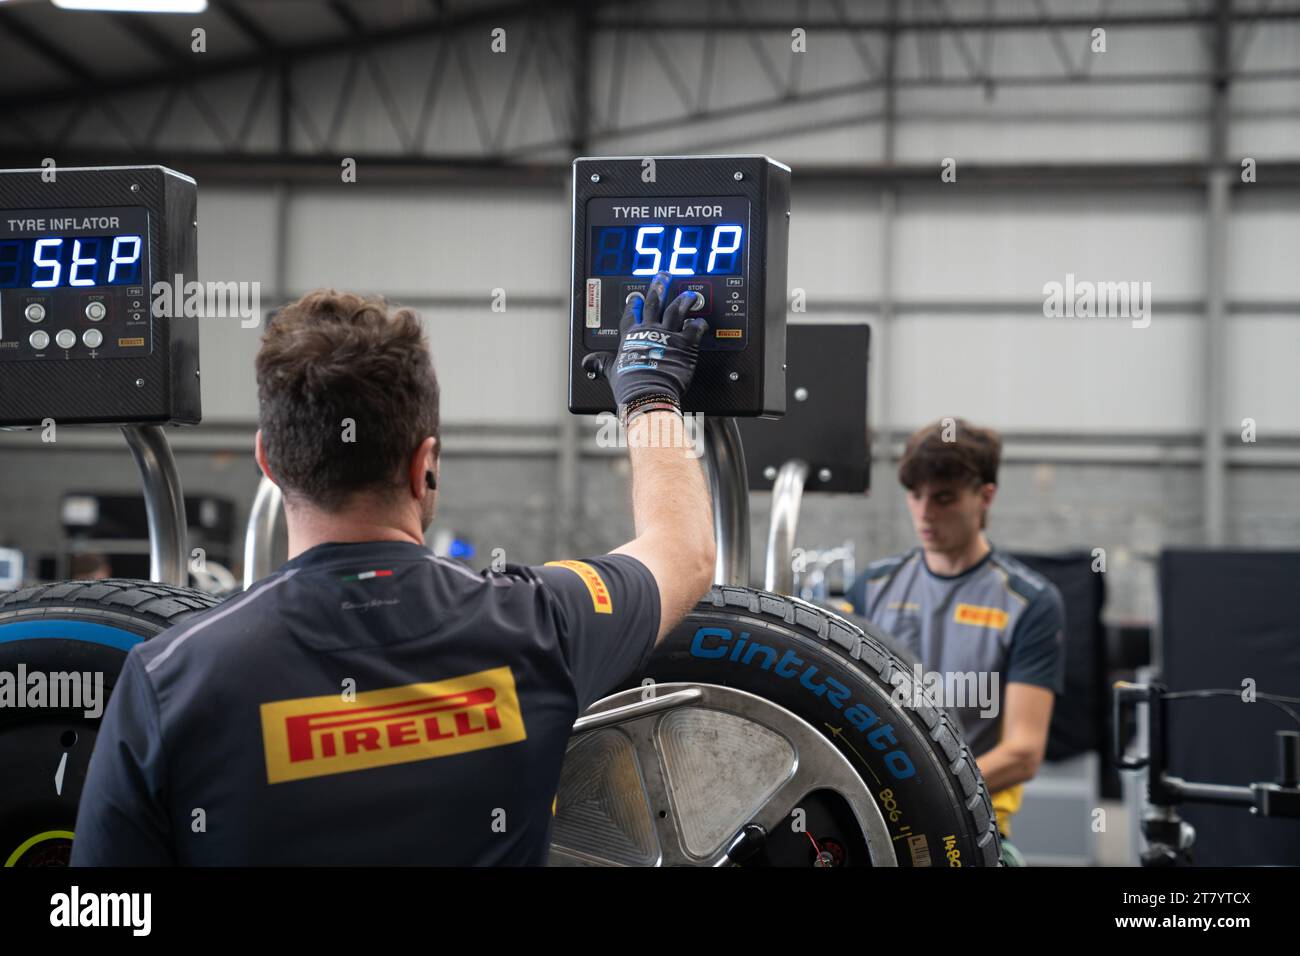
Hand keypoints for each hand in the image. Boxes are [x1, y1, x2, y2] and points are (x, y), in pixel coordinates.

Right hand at [604, 272, 707, 416]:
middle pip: (655, 302)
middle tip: (664, 275)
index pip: (632, 313)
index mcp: (632, 335)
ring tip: (690, 294)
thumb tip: (587, 362)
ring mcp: (668, 335)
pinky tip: (700, 321)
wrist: (647, 392)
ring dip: (683, 300)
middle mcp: (650, 330)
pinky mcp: (685, 343)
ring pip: (676, 309)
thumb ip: (601, 363)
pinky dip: (698, 323)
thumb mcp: (611, 371)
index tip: (638, 296)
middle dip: (659, 287)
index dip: (635, 303)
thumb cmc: (630, 385)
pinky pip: (695, 328)